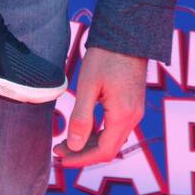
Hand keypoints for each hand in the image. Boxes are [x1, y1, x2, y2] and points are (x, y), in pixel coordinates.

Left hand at [53, 46, 146, 167]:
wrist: (127, 34)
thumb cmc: (106, 57)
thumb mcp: (88, 86)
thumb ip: (82, 118)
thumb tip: (74, 146)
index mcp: (123, 116)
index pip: (103, 152)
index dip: (81, 159)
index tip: (60, 158)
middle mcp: (133, 118)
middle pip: (108, 149)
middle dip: (83, 153)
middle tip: (59, 150)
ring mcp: (135, 111)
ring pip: (112, 139)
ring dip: (90, 144)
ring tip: (67, 141)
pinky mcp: (133, 104)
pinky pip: (117, 127)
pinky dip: (99, 133)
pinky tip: (84, 128)